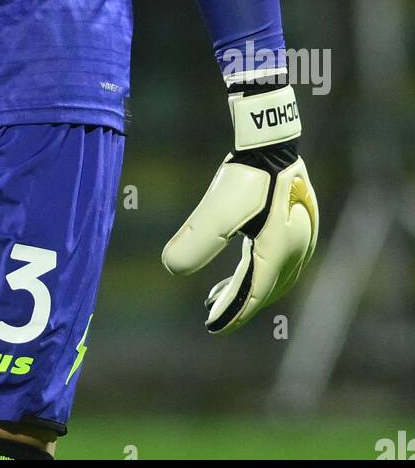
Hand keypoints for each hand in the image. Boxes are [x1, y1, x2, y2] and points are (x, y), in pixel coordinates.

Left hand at [162, 85, 318, 332]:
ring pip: (272, 274)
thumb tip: (170, 268)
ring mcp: (298, 237)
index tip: (211, 326)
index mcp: (279, 253)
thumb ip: (196, 238)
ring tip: (217, 296)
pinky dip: (257, 269)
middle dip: (240, 304)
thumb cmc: (247, 175)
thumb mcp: (217, 208)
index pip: (253, 294)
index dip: (232, 314)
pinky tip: (240, 265)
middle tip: (213, 315)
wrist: (270, 141)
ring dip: (247, 288)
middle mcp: (295, 251)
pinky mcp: (294, 223)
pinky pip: (276, 258)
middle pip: (265, 289)